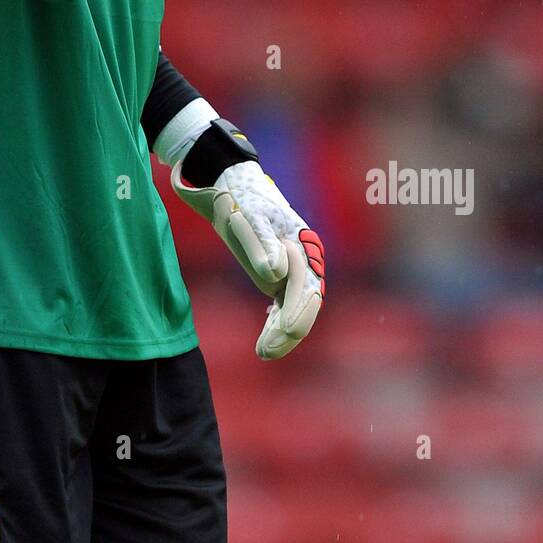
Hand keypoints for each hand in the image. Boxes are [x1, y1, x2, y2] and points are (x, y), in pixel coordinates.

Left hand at [171, 158, 325, 359]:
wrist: (234, 190)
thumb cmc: (245, 201)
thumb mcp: (251, 217)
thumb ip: (263, 244)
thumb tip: (275, 274)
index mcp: (304, 246)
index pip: (308, 287)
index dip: (297, 312)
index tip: (281, 331)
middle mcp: (305, 262)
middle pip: (306, 304)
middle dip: (289, 331)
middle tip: (265, 351)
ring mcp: (293, 271)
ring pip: (295, 309)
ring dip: (281, 333)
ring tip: (262, 352)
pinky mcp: (279, 277)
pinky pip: (283, 305)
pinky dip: (275, 322)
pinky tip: (265, 339)